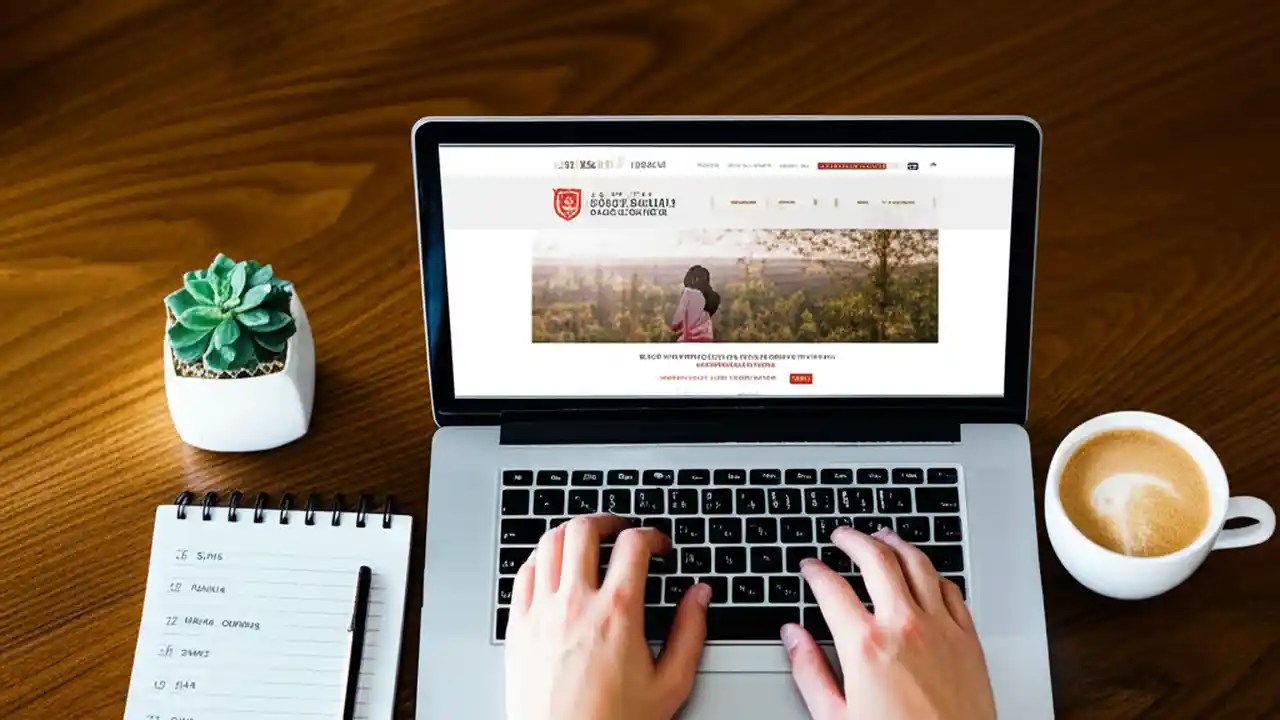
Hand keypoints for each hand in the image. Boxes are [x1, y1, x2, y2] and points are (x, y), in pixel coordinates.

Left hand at [504, 514, 711, 719]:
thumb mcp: (670, 684)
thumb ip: (691, 633)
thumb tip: (699, 596)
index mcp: (617, 613)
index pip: (633, 544)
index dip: (652, 535)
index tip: (658, 546)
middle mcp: (575, 604)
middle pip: (585, 530)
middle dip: (609, 521)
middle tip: (621, 531)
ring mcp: (541, 612)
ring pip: (550, 543)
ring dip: (572, 533)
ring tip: (588, 542)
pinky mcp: (518, 625)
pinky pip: (524, 572)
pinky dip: (542, 559)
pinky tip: (554, 567)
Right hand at [783, 527, 994, 719]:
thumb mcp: (836, 718)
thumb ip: (809, 672)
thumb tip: (793, 638)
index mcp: (865, 646)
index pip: (831, 588)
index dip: (815, 571)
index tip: (810, 567)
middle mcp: (904, 627)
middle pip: (876, 559)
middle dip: (853, 540)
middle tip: (842, 537)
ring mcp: (940, 629)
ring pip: (917, 564)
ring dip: (895, 543)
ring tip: (882, 536)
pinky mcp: (968, 639)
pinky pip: (950, 589)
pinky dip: (933, 573)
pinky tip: (924, 572)